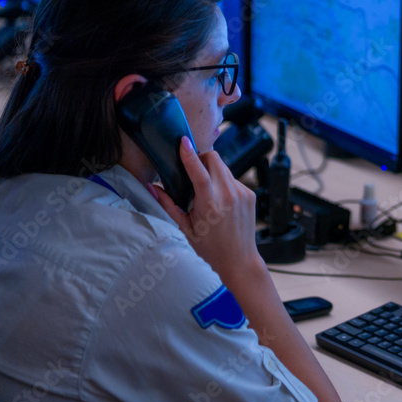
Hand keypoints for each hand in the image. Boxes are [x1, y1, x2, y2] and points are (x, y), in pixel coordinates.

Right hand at [151, 136, 260, 280]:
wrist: (239, 260)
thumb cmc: (210, 248)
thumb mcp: (185, 228)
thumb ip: (168, 205)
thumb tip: (152, 187)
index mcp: (211, 204)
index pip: (199, 172)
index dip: (190, 154)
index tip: (183, 141)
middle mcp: (229, 195)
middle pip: (214, 159)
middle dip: (202, 158)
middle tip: (192, 169)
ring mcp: (242, 193)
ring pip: (224, 167)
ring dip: (212, 170)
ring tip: (205, 189)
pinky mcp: (250, 194)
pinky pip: (233, 178)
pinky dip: (223, 182)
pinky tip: (219, 199)